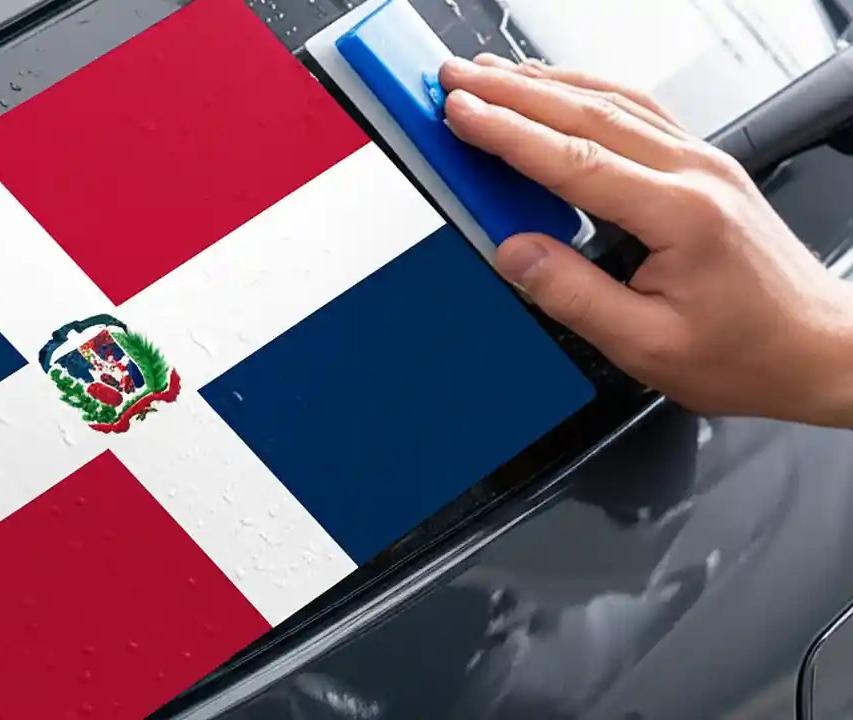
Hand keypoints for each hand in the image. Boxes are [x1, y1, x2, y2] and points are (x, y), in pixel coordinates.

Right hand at [439, 54, 852, 427]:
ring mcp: (703, 163)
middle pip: (587, 112)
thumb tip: (514, 254)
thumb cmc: (747, 353)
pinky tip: (558, 90)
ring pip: (612, 101)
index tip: (459, 113)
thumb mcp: (647, 346)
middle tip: (455, 77)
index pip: (572, 159)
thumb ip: (573, 296)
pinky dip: (586, 92)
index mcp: (680, 214)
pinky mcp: (704, 167)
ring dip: (545, 83)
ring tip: (491, 75)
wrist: (818, 349)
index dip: (507, 132)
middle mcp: (694, 173)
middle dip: (511, 90)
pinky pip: (637, 111)